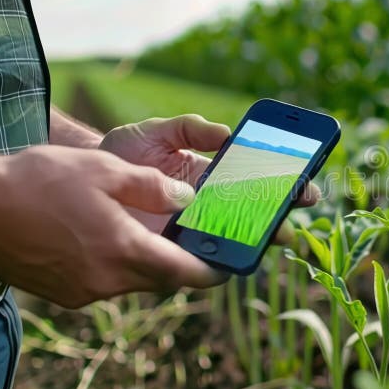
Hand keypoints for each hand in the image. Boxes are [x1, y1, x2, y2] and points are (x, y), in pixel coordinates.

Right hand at [0, 145, 227, 307]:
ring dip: (142, 259)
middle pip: (159, 278)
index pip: (184, 273)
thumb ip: (153, 187)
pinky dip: (114, 263)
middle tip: (187, 239)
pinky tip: (100, 235)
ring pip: (130, 280)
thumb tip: (185, 199)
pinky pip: (103, 283)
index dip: (212, 272)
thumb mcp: (105, 170)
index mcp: (123, 250)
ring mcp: (82, 291)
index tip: (229, 266)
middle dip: (176, 261)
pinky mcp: (63, 293)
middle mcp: (106, 280)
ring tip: (138, 228)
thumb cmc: (39, 181)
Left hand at [99, 115, 320, 239]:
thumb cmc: (124, 151)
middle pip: (253, 213)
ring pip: (234, 239)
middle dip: (282, 211)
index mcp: (210, 175)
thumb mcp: (157, 131)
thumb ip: (192, 127)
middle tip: (299, 206)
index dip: (283, 181)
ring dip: (258, 237)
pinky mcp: (171, 252)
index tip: (304, 180)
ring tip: (275, 232)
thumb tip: (228, 134)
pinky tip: (235, 256)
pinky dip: (221, 261)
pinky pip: (200, 261)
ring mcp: (191, 231)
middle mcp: (207, 205)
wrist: (84, 180)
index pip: (254, 180)